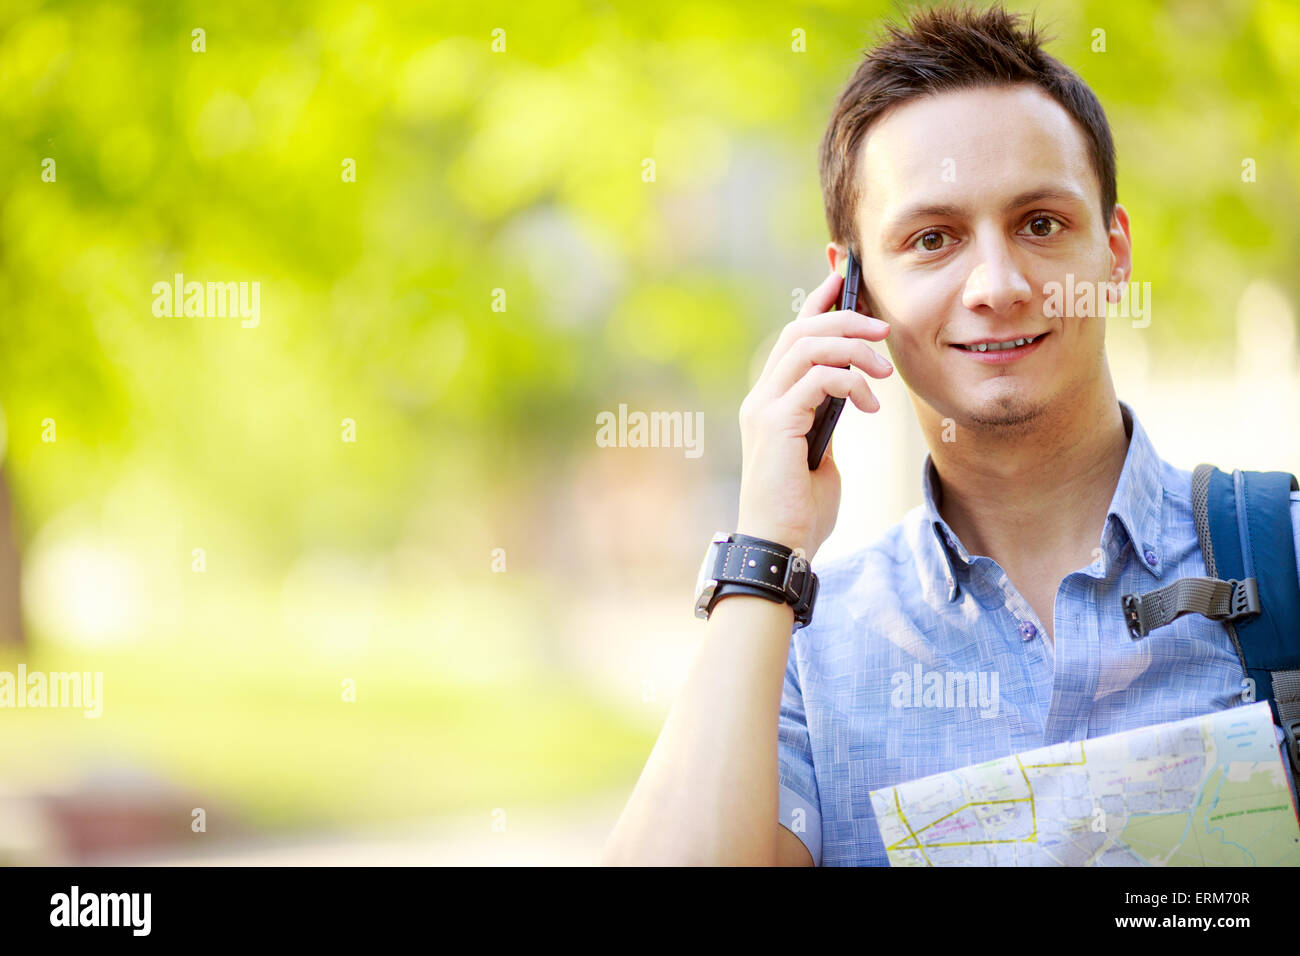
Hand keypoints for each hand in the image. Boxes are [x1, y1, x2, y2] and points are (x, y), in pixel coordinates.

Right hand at [735, 266, 891, 559]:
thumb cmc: (802, 509)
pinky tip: (868, 404)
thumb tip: (852, 391)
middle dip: (846, 318)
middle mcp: (761, 396)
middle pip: (800, 329)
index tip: (849, 283)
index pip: (794, 333)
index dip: (820, 302)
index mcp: (771, 399)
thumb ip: (827, 418)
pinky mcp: (775, 424)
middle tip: (884, 331)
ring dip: (853, 348)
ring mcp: (764, 408)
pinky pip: (815, 378)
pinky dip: (849, 381)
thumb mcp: (821, 453)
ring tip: (884, 372)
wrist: (782, 548)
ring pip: (806, 345)